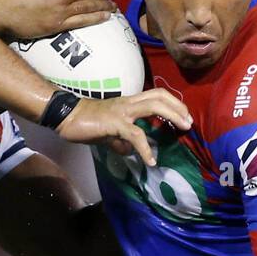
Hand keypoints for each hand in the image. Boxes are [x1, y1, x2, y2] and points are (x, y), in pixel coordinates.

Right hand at [56, 89, 191, 167]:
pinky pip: (135, 134)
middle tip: (189, 122)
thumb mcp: (108, 132)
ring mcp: (122, 111)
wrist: (66, 117)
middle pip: (159, 96)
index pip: (156, 95)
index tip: (184, 116)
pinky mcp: (114, 123)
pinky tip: (151, 161)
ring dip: (172, 116)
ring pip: (153, 106)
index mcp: (129, 103)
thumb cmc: (86, 122)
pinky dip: (145, 148)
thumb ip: (120, 140)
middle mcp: (128, 103)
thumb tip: (129, 151)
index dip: (173, 103)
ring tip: (183, 130)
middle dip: (178, 107)